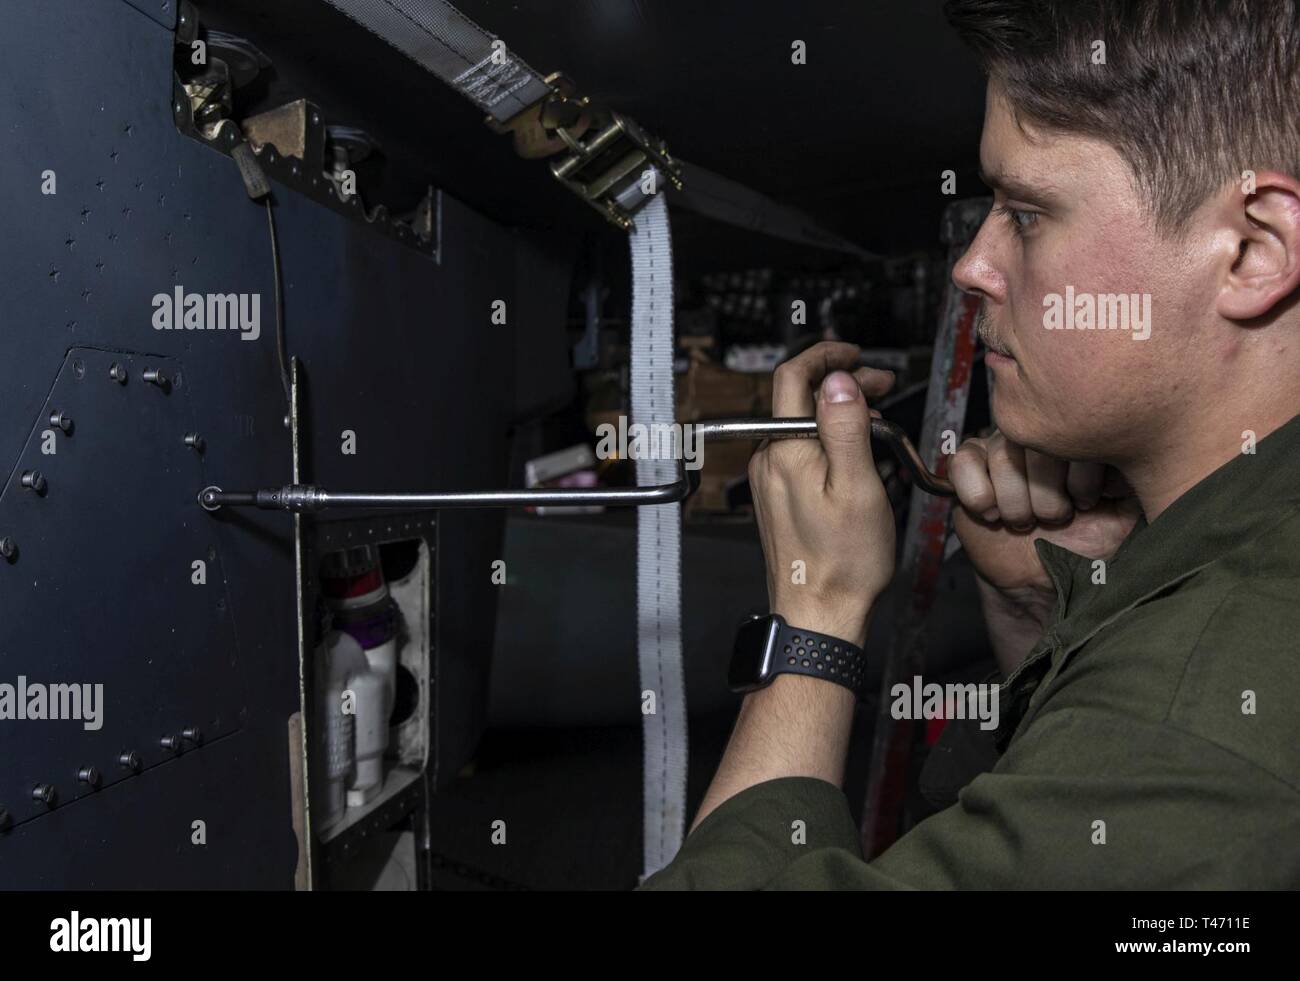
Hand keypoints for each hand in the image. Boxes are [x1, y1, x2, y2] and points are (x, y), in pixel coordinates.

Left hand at [748, 342, 896, 647]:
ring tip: (877, 420)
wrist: (818, 613)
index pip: (793, 377)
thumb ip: (846, 427)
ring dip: (838, 413)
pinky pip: (801, 452)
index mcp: (785, 450)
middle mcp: (769, 460)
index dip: (826, 355)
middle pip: (799, 399)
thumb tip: (839, 380)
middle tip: (882, 385)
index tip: (855, 353)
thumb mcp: (858, 486)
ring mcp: (770, 479)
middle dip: (841, 384)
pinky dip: (829, 440)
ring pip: (802, 426)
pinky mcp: (778, 497)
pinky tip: (857, 453)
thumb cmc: (842, 561)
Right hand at [950, 430, 1141, 611]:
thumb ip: (1140, 484)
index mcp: (1080, 439)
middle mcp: (1041, 437)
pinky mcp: (969, 468)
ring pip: (1002, 455)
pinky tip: (993, 514)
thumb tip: (1151, 451)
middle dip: (1046, 494)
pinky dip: (979, 492)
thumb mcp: (1126, 516)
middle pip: (1035, 442)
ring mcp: (1002, 449)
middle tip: (1055, 519)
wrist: (1043, 580)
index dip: (1079, 476)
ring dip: (1016, 501)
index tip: (1086, 506)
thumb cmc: (1087, 548)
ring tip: (1026, 522)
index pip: (1076, 432)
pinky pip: (964, 463)